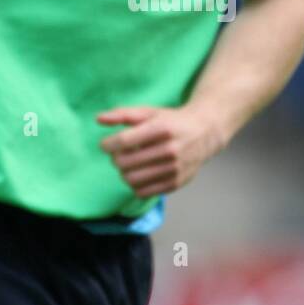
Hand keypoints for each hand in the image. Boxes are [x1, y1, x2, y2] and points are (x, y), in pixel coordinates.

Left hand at [97, 105, 227, 197]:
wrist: (205, 133)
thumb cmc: (171, 121)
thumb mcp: (150, 112)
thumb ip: (123, 114)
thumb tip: (98, 119)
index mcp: (162, 128)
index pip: (124, 141)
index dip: (108, 144)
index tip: (105, 145)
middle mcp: (170, 149)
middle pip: (125, 162)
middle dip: (116, 159)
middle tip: (120, 154)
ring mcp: (175, 168)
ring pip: (132, 179)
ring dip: (124, 173)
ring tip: (130, 164)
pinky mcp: (176, 182)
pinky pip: (144, 192)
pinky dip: (136, 185)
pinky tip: (140, 174)